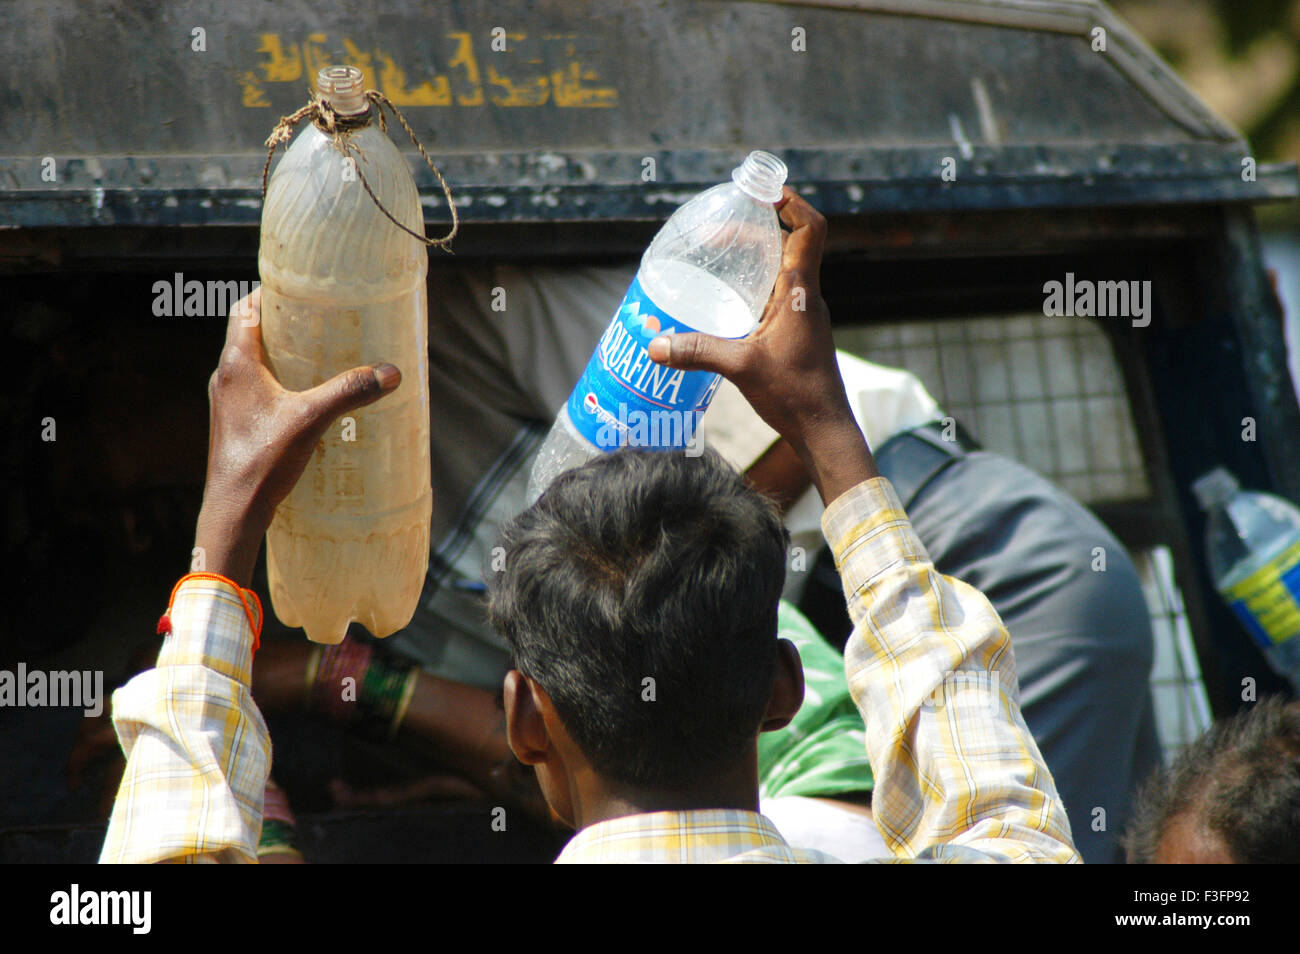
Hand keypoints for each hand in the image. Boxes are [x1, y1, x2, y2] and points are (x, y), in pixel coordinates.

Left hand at [195, 288, 401, 585]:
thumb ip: (349, 392)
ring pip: (251, 363)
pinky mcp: (234, 425)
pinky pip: (254, 389)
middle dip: (280, 323)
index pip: (245, 311)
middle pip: (249, 334)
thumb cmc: (262, 461)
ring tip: (315, 354)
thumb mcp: (311, 420)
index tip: (295, 287)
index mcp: (236, 364)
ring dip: (278, 353)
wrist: (233, 510)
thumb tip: (391, 373)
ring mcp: (227, 403)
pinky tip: (303, 397)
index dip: (267, 293)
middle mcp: (225, 378)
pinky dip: (276, 381)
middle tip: (317, 318)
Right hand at [647, 188, 877, 503]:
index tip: (760, 194)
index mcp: (801, 291)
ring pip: (782, 270)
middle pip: (788, 243)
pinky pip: (776, 296)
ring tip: (716, 258)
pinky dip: (753, 288)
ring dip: (754, 258)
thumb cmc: (795, 395)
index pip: (808, 229)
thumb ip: (697, 352)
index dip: (790, 202)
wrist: (824, 430)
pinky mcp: (797, 333)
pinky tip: (726, 303)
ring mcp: (804, 315)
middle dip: (755, 229)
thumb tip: (654, 344)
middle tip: (715, 230)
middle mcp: (806, 296)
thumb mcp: (741, 368)